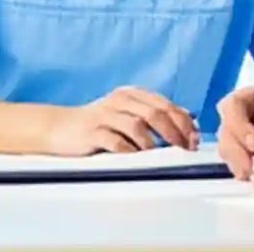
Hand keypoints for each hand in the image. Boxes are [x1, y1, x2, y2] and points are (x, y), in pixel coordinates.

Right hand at [46, 86, 198, 155]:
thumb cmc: (99, 123)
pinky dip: (130, 150)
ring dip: (154, 142)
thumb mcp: (128, 112)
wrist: (60, 127)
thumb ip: (156, 114)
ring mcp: (105, 115)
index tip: (194, 139)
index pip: (165, 104)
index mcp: (132, 94)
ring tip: (162, 155)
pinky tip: (137, 159)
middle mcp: (120, 100)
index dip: (183, 122)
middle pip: (155, 113)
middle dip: (174, 132)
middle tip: (184, 149)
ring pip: (137, 124)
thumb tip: (189, 118)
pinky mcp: (92, 131)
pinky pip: (115, 140)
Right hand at [216, 85, 253, 178]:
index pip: (235, 103)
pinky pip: (239, 164)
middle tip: (250, 169)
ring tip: (252, 176)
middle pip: (227, 128)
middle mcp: (253, 117)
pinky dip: (243, 171)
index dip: (237, 122)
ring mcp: (252, 139)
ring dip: (236, 162)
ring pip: (229, 147)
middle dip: (234, 149)